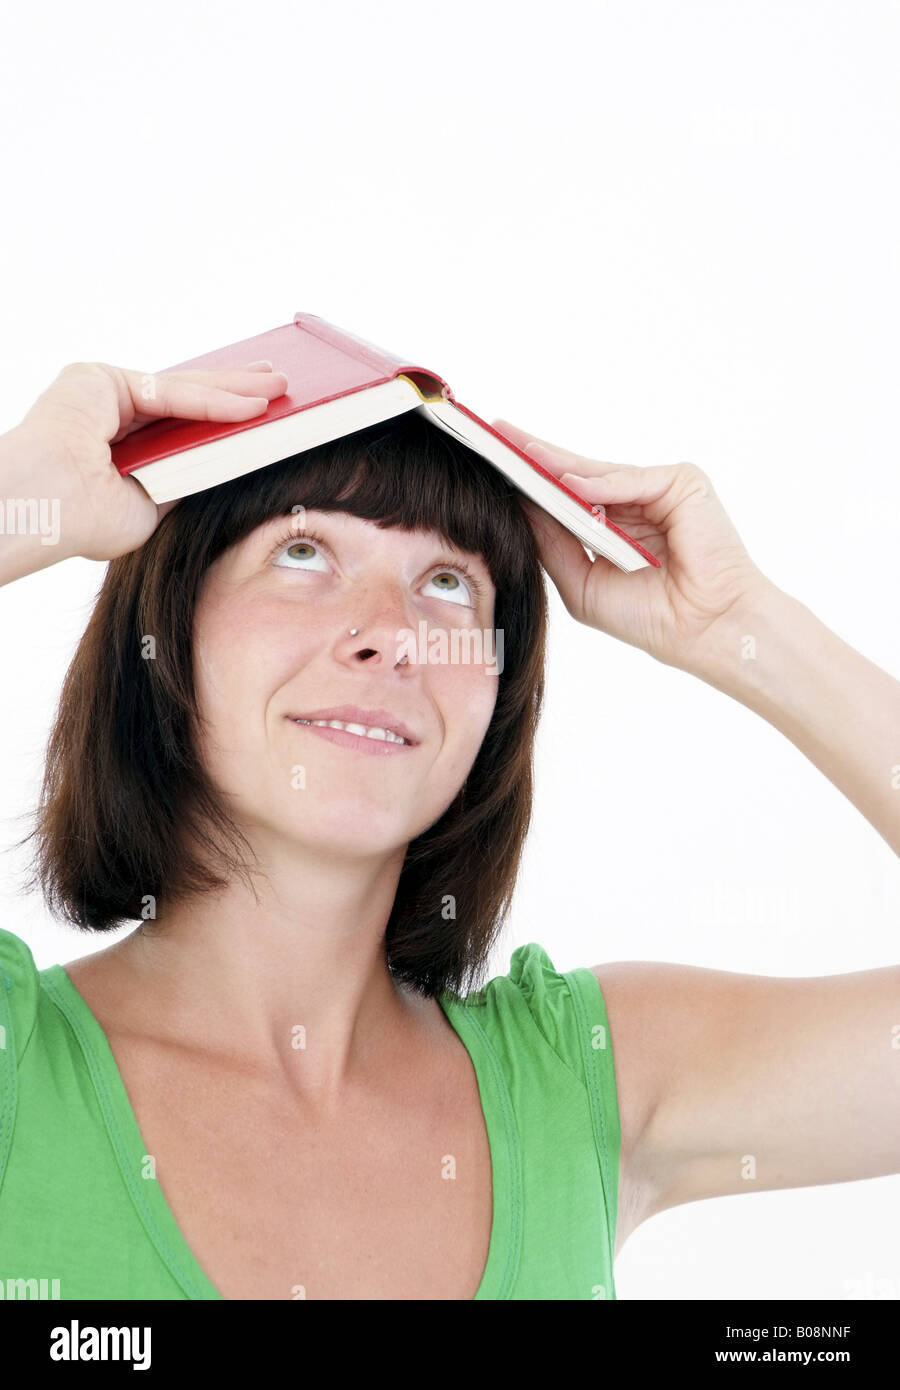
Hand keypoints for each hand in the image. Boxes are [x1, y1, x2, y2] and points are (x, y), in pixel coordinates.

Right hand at [7, 359, 287, 563]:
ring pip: (183, 390)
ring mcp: (101, 391)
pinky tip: (251, 404)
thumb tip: (223, 468)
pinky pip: (170, 392)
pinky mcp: (99, 378)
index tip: (260, 414)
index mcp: (116, 446)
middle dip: (235, 390)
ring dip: (234, 391)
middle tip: (279, 383)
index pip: (178, 425)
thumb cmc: (82, 523)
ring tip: (281, 390)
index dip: (219, 418)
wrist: (43, 513)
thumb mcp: (149, 507)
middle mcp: (107, 412)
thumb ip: (180, 482)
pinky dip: (213, 401)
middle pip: (185, 398)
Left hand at [492, 417, 771, 673]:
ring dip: (556, 463)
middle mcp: (633, 504)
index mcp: (611, 528)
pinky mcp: (681, 484)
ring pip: (598, 472)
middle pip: (575, 474)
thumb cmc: (649, 616)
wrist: (701, 629)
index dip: (530, 482)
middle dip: (535, 457)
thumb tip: (521, 507)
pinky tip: (567, 482)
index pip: (563, 497)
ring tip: (514, 450)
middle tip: (495, 434)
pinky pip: (632, 479)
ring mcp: (657, 491)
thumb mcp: (582, 583)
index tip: (491, 464)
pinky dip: (602, 483)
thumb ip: (554, 545)